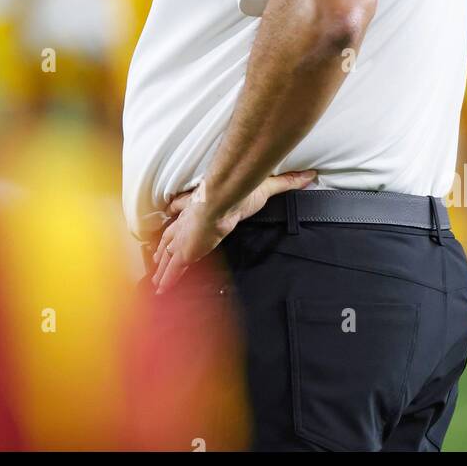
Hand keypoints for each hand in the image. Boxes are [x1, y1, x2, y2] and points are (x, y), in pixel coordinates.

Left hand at [151, 170, 316, 293]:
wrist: (223, 197)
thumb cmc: (239, 191)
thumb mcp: (266, 187)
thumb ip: (287, 182)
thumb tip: (310, 175)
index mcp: (200, 208)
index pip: (185, 216)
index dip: (178, 224)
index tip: (172, 226)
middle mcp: (187, 223)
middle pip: (170, 238)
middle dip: (163, 250)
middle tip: (157, 260)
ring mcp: (183, 238)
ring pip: (166, 256)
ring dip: (161, 268)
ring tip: (156, 281)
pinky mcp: (184, 251)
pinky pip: (172, 270)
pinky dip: (166, 279)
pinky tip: (161, 290)